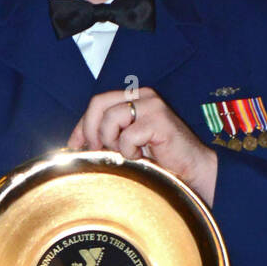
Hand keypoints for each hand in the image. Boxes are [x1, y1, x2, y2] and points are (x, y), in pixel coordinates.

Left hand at [67, 87, 217, 204]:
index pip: (97, 103)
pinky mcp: (160, 120)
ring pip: (111, 118)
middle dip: (91, 130)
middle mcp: (142, 95)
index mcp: (133, 97)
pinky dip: (129, 151)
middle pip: (98, 103)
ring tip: (127, 152)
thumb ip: (106, 134)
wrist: (191, 169)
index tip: (75, 144)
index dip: (82, 125)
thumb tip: (76, 142)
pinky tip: (141, 156)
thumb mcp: (125, 142)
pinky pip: (128, 135)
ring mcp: (152, 106)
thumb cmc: (159, 157)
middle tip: (98, 149)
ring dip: (112, 141)